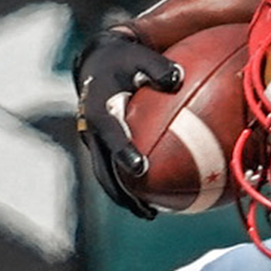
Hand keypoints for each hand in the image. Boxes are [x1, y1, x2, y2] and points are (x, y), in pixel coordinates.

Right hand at [73, 27, 181, 219]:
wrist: (94, 63)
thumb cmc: (122, 59)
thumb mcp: (138, 56)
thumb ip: (157, 67)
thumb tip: (179, 78)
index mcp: (99, 110)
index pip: (111, 135)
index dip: (124, 152)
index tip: (140, 168)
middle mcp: (91, 131)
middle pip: (104, 170)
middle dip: (123, 193)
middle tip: (145, 209)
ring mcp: (93, 142)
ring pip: (105, 177)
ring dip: (124, 197)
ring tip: (148, 214)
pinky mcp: (99, 147)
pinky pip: (111, 171)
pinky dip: (127, 186)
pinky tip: (152, 198)